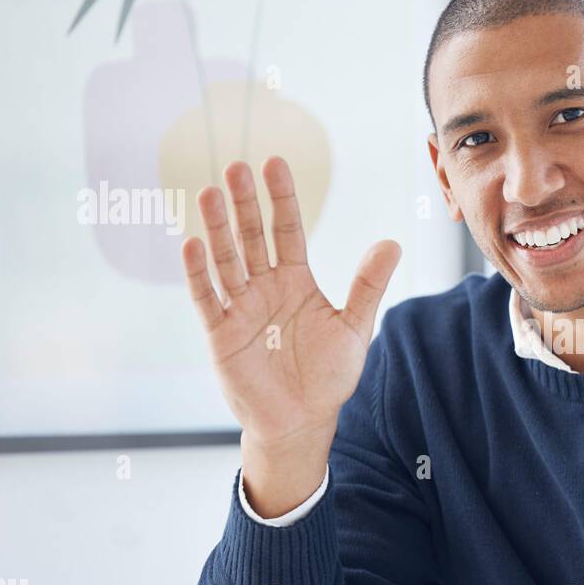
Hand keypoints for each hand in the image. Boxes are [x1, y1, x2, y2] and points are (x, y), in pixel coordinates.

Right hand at [181, 156, 400, 450]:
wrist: (302, 420)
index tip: (274, 163)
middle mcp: (265, 287)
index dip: (281, 199)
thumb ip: (368, 284)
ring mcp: (241, 308)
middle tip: (236, 166)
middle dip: (245, 203)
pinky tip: (192, 243)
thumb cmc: (328, 376)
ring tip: (209, 192)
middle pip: (252, 237)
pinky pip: (207, 298)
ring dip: (217, 228)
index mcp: (296, 281)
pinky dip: (199, 273)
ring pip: (227, 260)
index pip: (287, 231)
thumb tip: (391, 242)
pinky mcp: (221, 333)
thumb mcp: (354, 327)